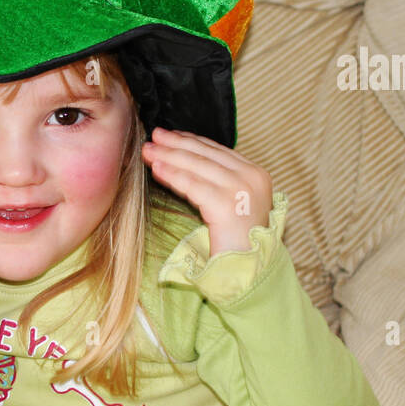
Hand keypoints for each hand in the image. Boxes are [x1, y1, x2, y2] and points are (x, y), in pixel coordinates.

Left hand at [142, 128, 272, 255]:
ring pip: (197, 166)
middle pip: (206, 154)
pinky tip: (157, 170)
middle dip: (176, 144)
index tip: (170, 136)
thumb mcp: (232, 203)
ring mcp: (242, 190)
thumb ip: (218, 182)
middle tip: (153, 136)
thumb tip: (186, 160)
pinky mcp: (227, 205)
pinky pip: (193, 185)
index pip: (217, 150)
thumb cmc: (236, 242)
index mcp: (255, 174)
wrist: (248, 270)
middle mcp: (252, 178)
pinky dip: (172, 175)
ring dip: (169, 156)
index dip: (191, 141)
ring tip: (148, 151)